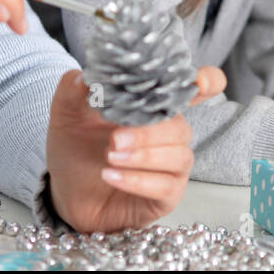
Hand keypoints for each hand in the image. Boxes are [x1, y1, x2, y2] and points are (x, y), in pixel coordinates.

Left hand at [46, 66, 225, 232]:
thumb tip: (85, 77)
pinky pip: (166, 187)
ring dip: (144, 156)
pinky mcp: (166, 196)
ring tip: (110, 157)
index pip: (197, 90)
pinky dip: (138, 180)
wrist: (66, 191)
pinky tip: (111, 176)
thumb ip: (74, 91)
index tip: (199, 82)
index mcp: (155, 107)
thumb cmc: (77, 148)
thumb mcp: (68, 115)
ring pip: (179, 156)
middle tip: (115, 138)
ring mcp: (172, 166)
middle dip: (149, 132)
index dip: (207, 82)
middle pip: (181, 126)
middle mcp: (170, 134)